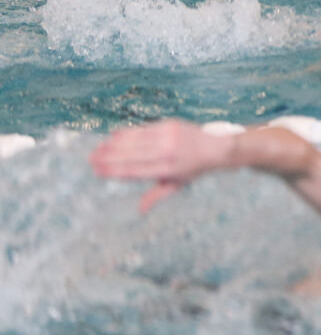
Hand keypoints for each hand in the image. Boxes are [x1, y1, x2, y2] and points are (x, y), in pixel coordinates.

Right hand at [90, 120, 234, 212]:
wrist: (216, 147)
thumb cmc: (193, 168)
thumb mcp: (177, 185)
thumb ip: (157, 195)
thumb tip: (140, 210)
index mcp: (167, 170)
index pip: (134, 171)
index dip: (114, 171)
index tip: (97, 171)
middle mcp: (167, 153)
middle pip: (131, 155)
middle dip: (108, 157)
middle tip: (90, 159)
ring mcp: (168, 137)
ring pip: (135, 141)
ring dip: (114, 144)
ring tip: (98, 148)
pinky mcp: (170, 124)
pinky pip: (144, 129)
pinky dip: (128, 132)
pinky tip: (114, 135)